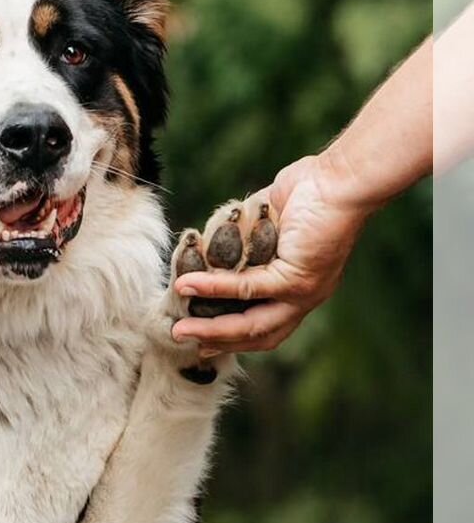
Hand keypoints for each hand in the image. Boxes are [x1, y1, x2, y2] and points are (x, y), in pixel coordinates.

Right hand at [171, 152, 371, 354]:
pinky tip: (188, 286)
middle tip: (183, 339)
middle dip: (216, 341)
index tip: (201, 343)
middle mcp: (304, 298)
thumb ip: (241, 240)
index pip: (264, 327)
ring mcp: (303, 293)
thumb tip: (206, 243)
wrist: (341, 179)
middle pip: (256, 335)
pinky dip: (214, 290)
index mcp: (299, 288)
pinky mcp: (296, 278)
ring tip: (181, 328)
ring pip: (252, 323)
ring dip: (212, 329)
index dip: (231, 338)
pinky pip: (247, 288)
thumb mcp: (266, 222)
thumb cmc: (308, 191)